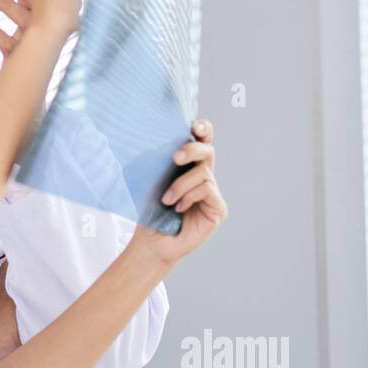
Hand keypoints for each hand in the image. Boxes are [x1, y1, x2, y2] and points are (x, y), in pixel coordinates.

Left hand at [132, 119, 227, 264]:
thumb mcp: (149, 180)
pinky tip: (178, 208)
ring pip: (204, 173)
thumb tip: (155, 139)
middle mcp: (204, 176)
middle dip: (192, 149)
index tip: (194, 126)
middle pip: (208, 150)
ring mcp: (213, 193)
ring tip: (167, 200)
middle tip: (175, 158)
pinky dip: (189, 196)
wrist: (151, 241)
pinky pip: (207, 190)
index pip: (202, 140)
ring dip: (181, 185)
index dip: (203, 129)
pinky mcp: (218, 208)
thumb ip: (157, 160)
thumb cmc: (149, 210)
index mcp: (189, 166)